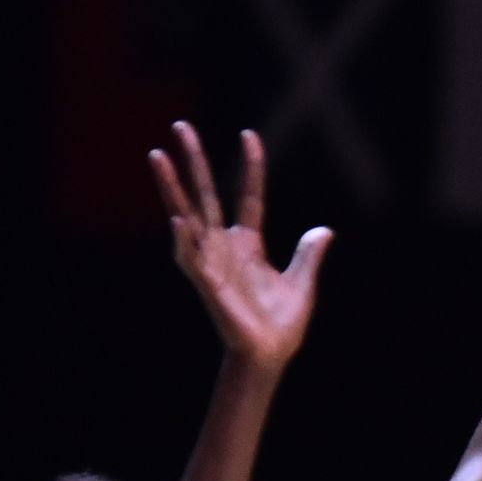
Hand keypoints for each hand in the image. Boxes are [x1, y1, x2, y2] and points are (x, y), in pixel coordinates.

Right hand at [148, 121, 332, 368]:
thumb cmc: (281, 323)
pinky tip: (179, 219)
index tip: (249, 134)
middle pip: (206, 194)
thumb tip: (324, 231)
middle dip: (194, 161)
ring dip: (172, 188)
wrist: (271, 355)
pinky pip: (192, 258)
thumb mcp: (302, 281)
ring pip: (188, 216)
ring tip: (157, 155)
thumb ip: (308, 253)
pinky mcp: (208, 285)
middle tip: (180, 125)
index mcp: (248, 243)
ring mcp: (212, 262)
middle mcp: (225, 246)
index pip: (249, 195)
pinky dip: (186, 240)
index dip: (251, 166)